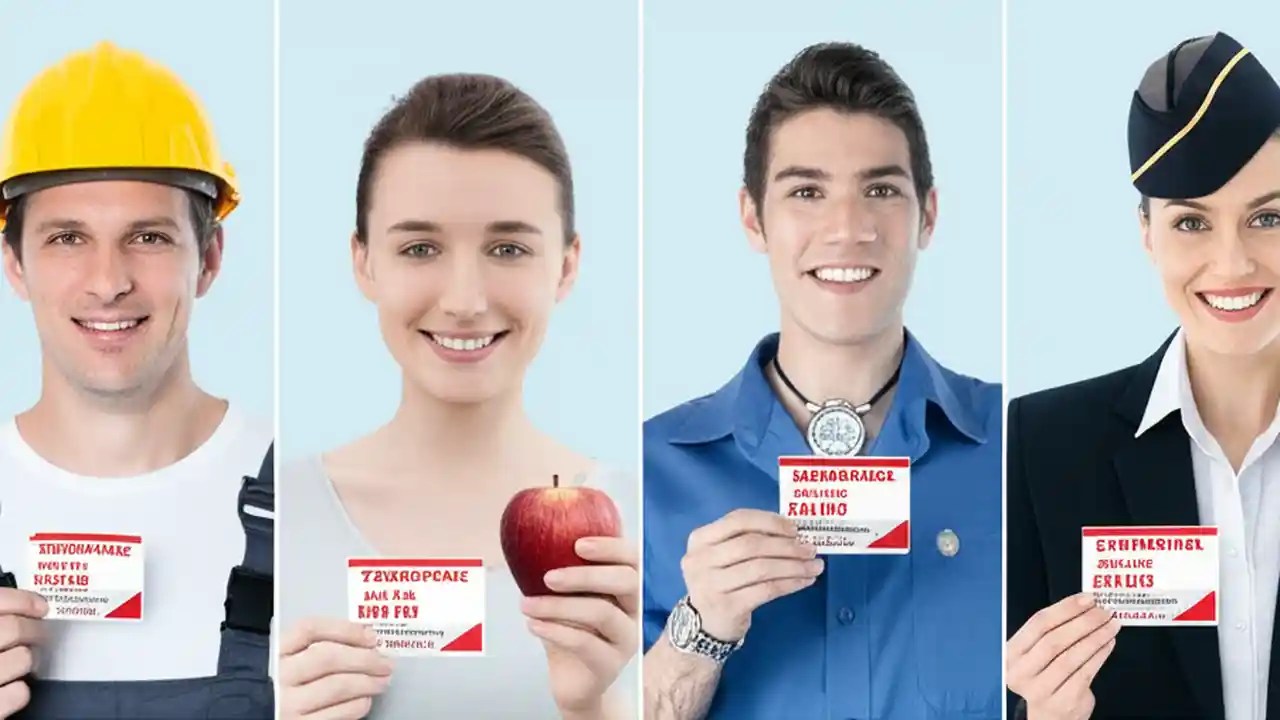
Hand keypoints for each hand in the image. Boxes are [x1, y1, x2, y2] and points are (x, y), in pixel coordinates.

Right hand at [0, 589, 45, 718]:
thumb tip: (11, 609)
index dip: (21, 601)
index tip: (38, 606)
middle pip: (14, 628)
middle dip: (33, 629)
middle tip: (37, 632)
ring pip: (23, 658)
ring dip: (26, 660)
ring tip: (17, 663)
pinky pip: (19, 693)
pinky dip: (19, 690)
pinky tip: (8, 688)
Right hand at [279, 617, 393, 719]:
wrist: (260, 719)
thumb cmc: (283, 686)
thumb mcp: (290, 660)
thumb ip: (314, 647)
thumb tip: (364, 639)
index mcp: (276, 652)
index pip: (310, 629)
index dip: (346, 629)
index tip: (370, 635)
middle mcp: (279, 677)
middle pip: (328, 657)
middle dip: (364, 658)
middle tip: (385, 662)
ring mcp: (288, 704)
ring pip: (337, 685)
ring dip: (368, 682)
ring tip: (382, 681)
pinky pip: (339, 713)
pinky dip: (358, 705)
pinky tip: (365, 700)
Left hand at [521, 536, 638, 718]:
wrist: (574, 682)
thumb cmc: (570, 632)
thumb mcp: (566, 599)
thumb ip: (560, 571)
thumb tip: (530, 538)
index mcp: (625, 588)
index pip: (632, 558)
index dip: (610, 547)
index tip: (577, 543)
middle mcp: (633, 610)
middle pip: (626, 581)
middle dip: (585, 575)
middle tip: (548, 577)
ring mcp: (626, 639)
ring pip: (602, 612)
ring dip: (559, 605)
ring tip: (526, 604)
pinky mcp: (610, 665)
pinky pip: (585, 643)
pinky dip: (554, 631)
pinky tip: (532, 625)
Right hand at [680, 509, 821, 640]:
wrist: (703, 624)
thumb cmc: (720, 582)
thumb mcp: (721, 556)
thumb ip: (747, 540)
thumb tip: (792, 533)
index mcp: (700, 539)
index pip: (738, 520)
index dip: (769, 522)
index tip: (794, 528)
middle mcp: (701, 560)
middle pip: (751, 544)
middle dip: (786, 545)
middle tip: (810, 549)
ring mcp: (712, 585)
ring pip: (762, 568)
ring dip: (794, 565)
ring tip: (815, 566)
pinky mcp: (727, 607)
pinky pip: (766, 590)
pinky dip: (790, 583)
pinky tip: (805, 581)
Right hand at [1006, 593, 1119, 719]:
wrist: (1048, 716)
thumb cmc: (1043, 678)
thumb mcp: (1035, 654)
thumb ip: (1051, 632)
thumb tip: (1083, 605)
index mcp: (1012, 654)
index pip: (1039, 624)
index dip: (1065, 609)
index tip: (1087, 599)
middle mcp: (1022, 672)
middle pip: (1055, 640)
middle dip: (1084, 622)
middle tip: (1103, 611)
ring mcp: (1042, 689)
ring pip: (1072, 657)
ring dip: (1096, 637)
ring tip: (1111, 625)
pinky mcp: (1064, 701)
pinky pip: (1085, 672)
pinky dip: (1100, 655)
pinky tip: (1108, 643)